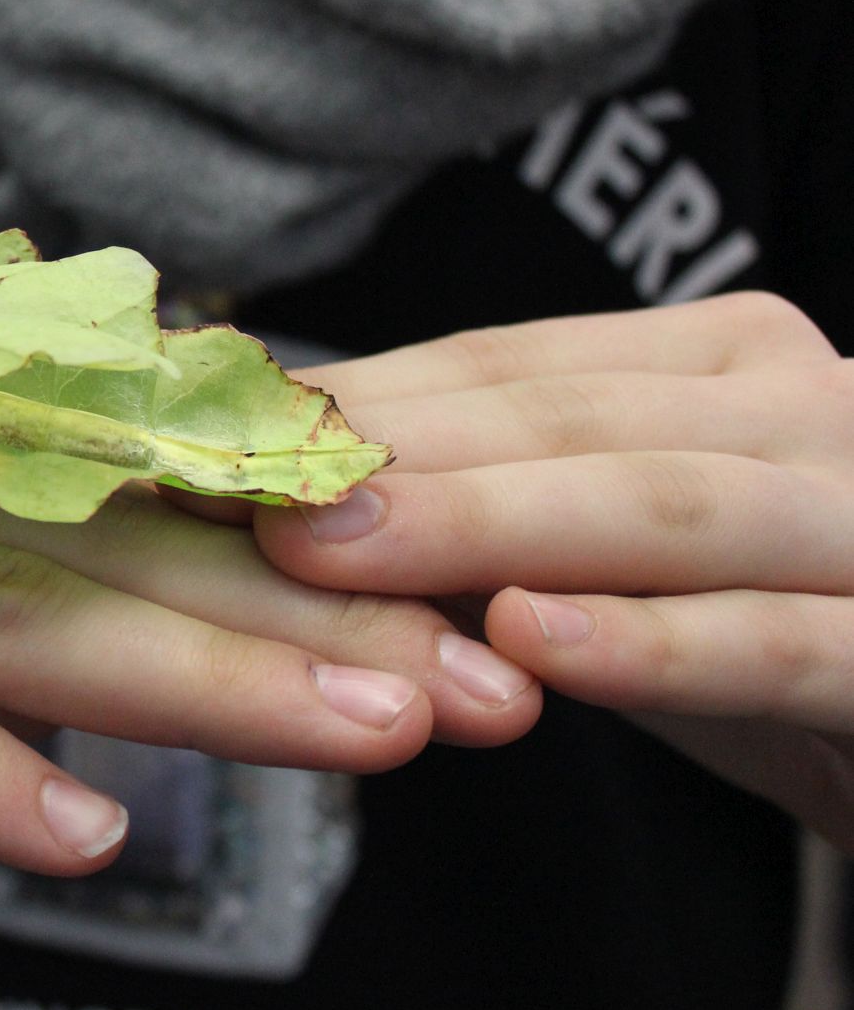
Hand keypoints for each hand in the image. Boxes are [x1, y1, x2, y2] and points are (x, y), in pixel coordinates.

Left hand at [251, 293, 853, 847]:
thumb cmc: (771, 627)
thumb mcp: (626, 559)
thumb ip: (499, 512)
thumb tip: (288, 488)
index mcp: (728, 364)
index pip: (517, 367)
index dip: (361, 400)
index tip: (216, 434)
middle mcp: (814, 409)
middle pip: (574, 422)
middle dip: (397, 455)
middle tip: (237, 488)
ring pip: (670, 509)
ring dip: (489, 525)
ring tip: (337, 548)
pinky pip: (782, 641)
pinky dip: (656, 645)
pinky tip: (530, 645)